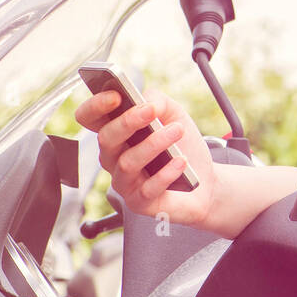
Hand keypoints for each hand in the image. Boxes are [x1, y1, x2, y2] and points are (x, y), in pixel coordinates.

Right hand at [74, 87, 217, 230]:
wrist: (206, 180)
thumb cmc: (182, 145)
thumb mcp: (174, 114)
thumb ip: (157, 101)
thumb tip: (147, 102)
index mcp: (116, 132)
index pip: (89, 118)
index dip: (96, 106)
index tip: (116, 95)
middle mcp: (113, 157)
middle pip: (106, 139)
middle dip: (128, 122)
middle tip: (151, 111)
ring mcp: (124, 181)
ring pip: (127, 163)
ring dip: (153, 144)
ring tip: (177, 131)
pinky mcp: (139, 202)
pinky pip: (147, 188)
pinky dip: (165, 173)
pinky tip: (181, 161)